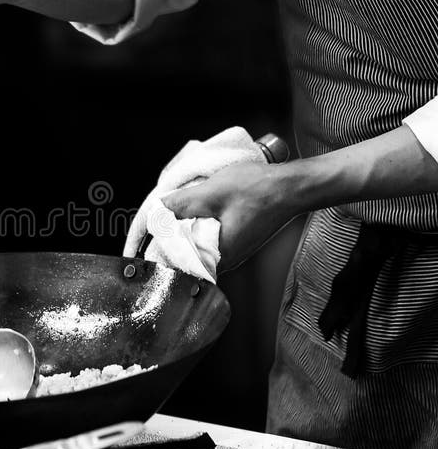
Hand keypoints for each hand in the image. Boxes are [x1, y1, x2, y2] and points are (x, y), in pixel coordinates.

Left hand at [160, 161, 297, 272]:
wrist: (293, 186)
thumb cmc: (261, 191)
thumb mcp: (212, 193)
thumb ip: (181, 203)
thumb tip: (159, 208)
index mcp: (218, 255)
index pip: (177, 261)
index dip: (162, 245)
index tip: (154, 230)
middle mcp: (226, 260)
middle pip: (185, 254)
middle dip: (172, 235)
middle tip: (165, 215)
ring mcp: (232, 251)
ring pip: (197, 244)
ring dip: (187, 228)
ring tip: (181, 210)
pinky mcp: (236, 240)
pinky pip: (210, 237)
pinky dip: (201, 224)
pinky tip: (200, 209)